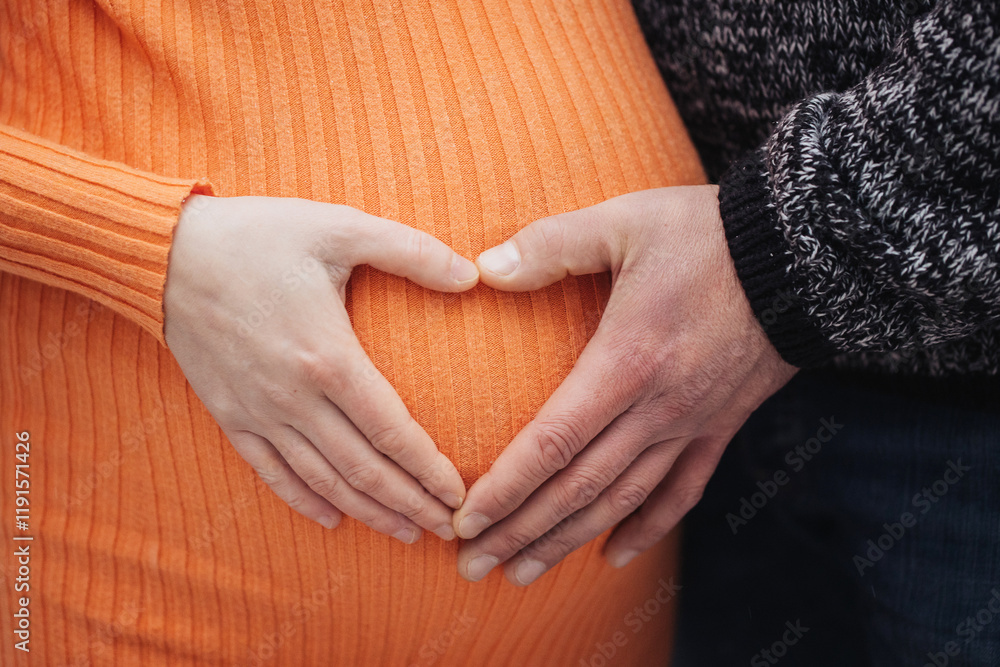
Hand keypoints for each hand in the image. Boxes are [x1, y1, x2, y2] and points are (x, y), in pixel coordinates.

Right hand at [164, 195, 477, 542]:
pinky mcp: (229, 414)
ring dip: (368, 512)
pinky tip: (332, 520)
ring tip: (405, 533)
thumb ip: (411, 251)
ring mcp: (258, 412)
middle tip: (447, 528)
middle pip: (363, 468)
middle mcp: (294, 397)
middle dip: (410, 503)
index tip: (459, 493)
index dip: (429, 468)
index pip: (392, 430)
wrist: (166, 253)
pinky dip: (304, 500)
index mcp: (328, 356)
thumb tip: (471, 276)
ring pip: (322, 480)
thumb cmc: (258, 235)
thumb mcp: (340, 226)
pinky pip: (270, 472)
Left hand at [452, 185, 796, 583]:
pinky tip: (614, 557)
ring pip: (621, 502)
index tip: (464, 521)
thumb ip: (550, 245)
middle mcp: (658, 408)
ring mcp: (692, 424)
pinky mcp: (721, 428)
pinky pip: (681, 492)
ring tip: (521, 573)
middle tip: (472, 567)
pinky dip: (647, 529)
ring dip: (568, 542)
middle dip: (520, 532)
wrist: (803, 255)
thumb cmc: (707, 233)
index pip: (552, 442)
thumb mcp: (624, 222)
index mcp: (627, 361)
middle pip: (577, 488)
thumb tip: (484, 270)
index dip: (505, 488)